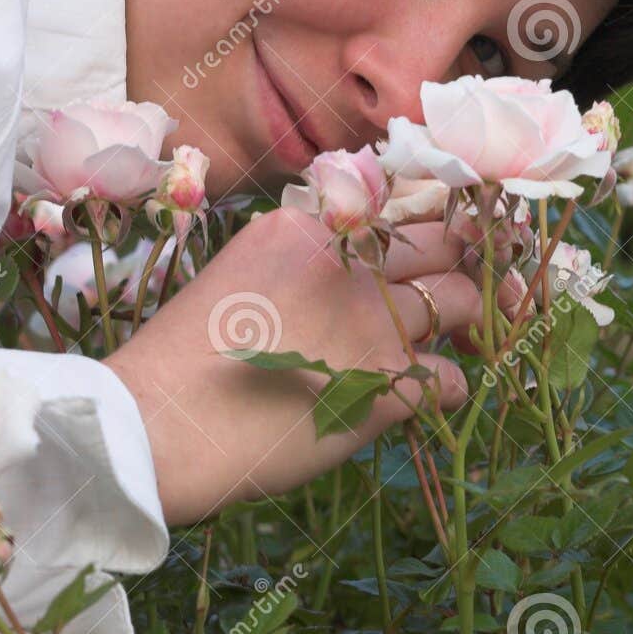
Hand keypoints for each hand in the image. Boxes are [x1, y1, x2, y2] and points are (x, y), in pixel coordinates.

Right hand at [104, 208, 485, 525]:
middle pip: (443, 244)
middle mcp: (348, 262)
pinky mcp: (386, 384)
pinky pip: (452, 378)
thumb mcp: (239, 276)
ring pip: (462, 303)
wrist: (156, 427)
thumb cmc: (181, 363)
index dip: (430, 226)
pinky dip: (450, 387)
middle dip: (466, 264)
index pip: (396, 206)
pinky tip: (427, 397)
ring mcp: (372, 321)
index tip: (443, 244)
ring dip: (470, 323)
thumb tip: (352, 275)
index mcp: (306, 227)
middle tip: (476, 288)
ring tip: (463, 342)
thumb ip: (302, 264)